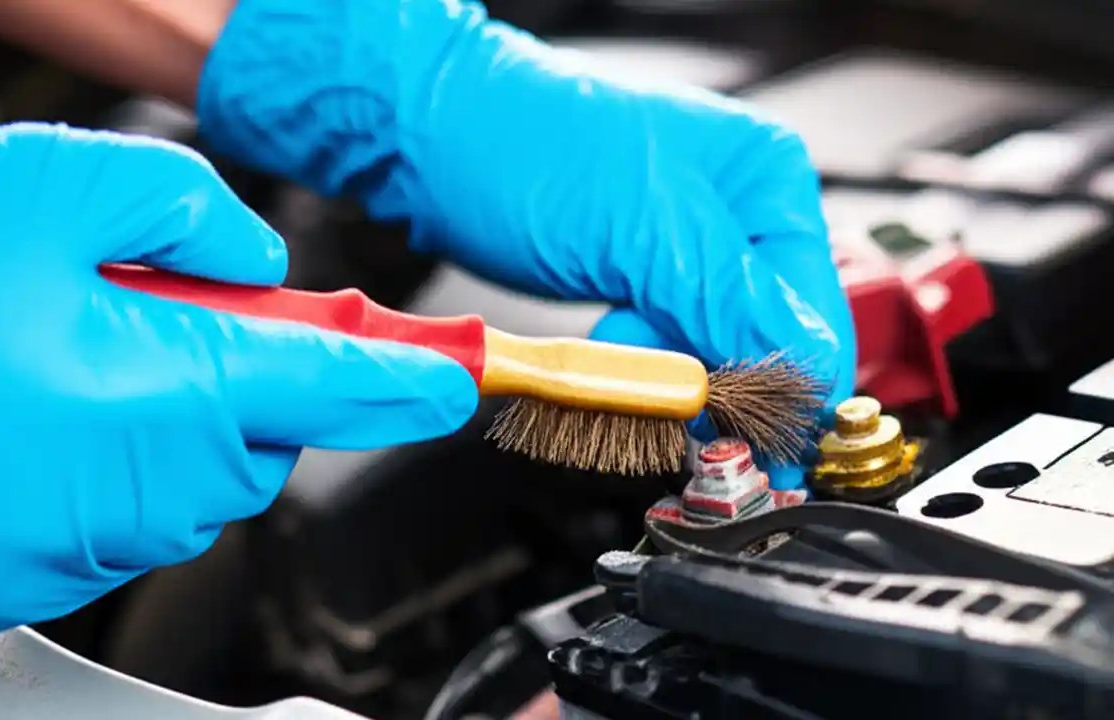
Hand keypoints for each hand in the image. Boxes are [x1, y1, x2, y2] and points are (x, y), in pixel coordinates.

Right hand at [0, 123, 476, 637]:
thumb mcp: (47, 184)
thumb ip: (186, 210)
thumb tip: (251, 255)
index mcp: (169, 393)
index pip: (338, 389)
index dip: (410, 375)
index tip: (457, 373)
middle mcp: (136, 494)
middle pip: (257, 436)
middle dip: (240, 373)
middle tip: (162, 308)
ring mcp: (71, 546)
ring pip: (182, 481)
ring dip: (158, 415)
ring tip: (55, 348)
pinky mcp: (11, 572)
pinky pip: (104, 516)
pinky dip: (91, 462)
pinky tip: (14, 406)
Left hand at [197, 0, 854, 488]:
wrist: (428, 134)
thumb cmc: (524, 144)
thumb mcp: (640, 228)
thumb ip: (723, 303)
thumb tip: (791, 376)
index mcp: (765, 182)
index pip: (812, 317)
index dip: (786, 397)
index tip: (756, 457)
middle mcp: (737, 214)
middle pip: (762, 341)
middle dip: (711, 382)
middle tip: (667, 412)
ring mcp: (685, 247)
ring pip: (707, 350)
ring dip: (664, 374)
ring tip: (612, 360)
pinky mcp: (638, 274)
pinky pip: (661, 342)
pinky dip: (634, 362)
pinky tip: (605, 353)